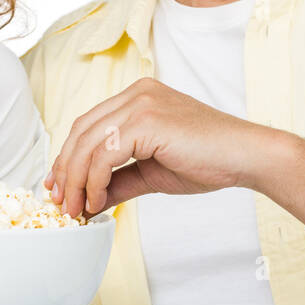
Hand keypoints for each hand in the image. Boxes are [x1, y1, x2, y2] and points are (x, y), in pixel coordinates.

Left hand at [45, 78, 270, 216]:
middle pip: (80, 132)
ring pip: (87, 143)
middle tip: (61, 204)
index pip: (87, 125)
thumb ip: (118, 182)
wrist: (244, 158)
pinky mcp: (147, 121)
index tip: (59, 188)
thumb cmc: (206, 162)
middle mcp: (136, 94)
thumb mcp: (151, 173)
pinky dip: (94, 181)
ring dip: (76, 181)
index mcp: (137, 98)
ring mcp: (141, 103)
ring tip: (77, 210)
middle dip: (65, 171)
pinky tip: (97, 202)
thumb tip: (89, 201)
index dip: (67, 158)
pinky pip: (104, 154)